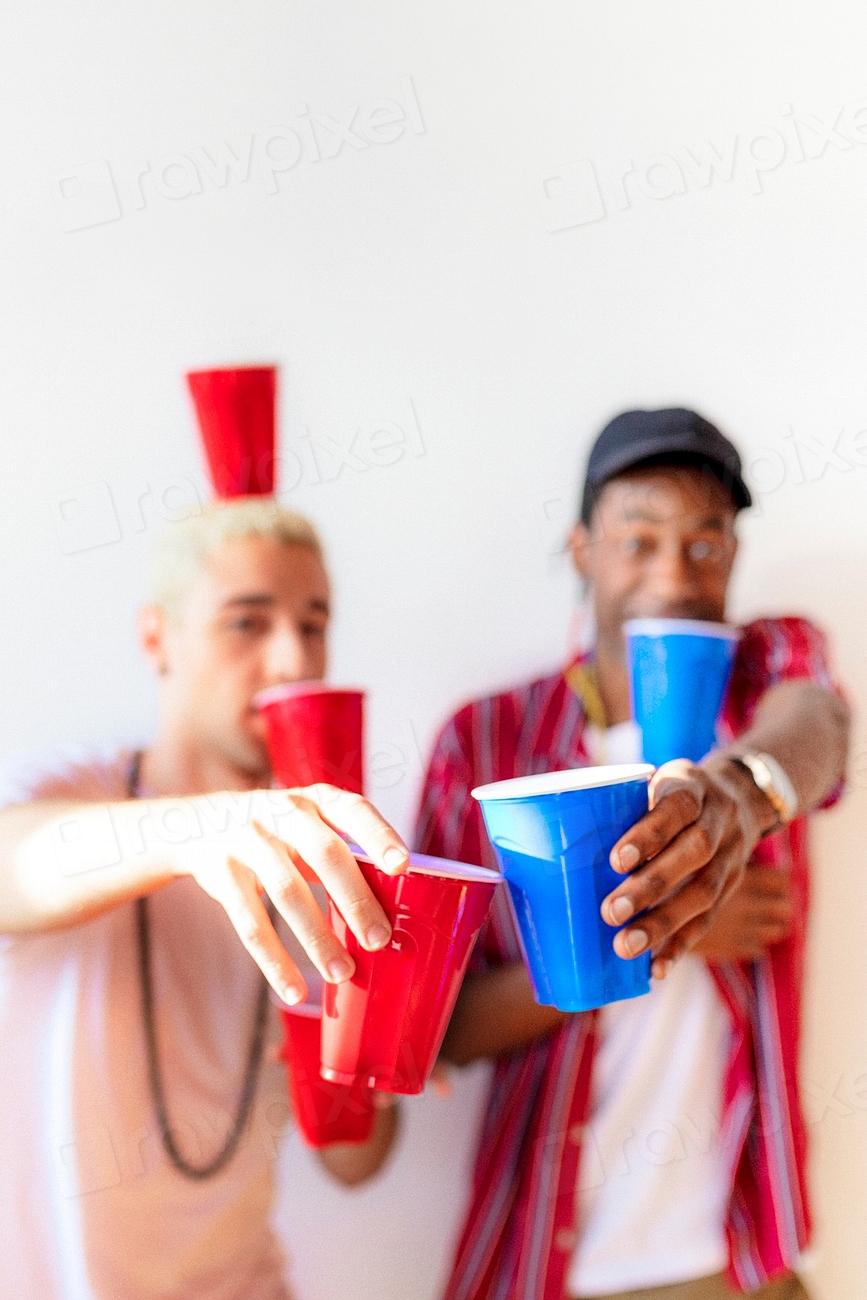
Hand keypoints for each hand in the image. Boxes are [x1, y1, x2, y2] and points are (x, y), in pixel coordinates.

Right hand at [180, 784, 408, 1004]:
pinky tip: (295, 990)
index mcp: (316, 800)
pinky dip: (274, 961)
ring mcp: (249, 840)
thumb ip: (345, 853)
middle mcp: (283, 812)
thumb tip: (393, 910)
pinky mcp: (223, 874)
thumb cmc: (280, 832)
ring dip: (317, 937)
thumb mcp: (309, 825)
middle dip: (354, 898)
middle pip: (324, 853)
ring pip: (288, 892)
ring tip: (342, 973)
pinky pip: (250, 923)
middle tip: (379, 939)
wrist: (201, 824)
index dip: (378, 835)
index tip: (402, 865)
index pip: (353, 809)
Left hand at [600, 755, 776, 977]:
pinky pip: (710, 918)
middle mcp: (720, 819)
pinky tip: (656, 968)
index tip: (616, 860)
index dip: (649, 833)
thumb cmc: (670, 795)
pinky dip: (681, 945)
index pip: (676, 807)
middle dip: (652, 885)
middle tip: (609, 913)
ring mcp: (732, 855)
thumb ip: (615, 807)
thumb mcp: (651, 784)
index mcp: (692, 786)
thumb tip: (547, 839)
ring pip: (704, 891)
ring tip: (625, 946)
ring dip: (663, 923)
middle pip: (695, 852)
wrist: (740, 798)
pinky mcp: (732, 886)